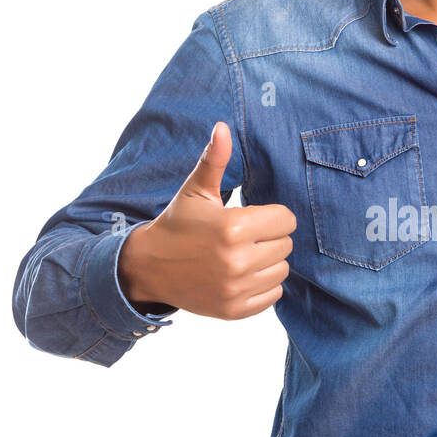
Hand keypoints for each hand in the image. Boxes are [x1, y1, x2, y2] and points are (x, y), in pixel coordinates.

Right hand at [118, 122, 295, 319]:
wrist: (149, 267)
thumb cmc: (178, 223)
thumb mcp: (196, 190)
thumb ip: (214, 159)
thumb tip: (223, 127)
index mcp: (233, 227)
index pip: (287, 220)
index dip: (271, 216)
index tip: (252, 217)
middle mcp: (237, 260)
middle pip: (286, 245)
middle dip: (270, 239)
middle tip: (244, 238)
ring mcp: (236, 288)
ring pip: (282, 271)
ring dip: (268, 263)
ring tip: (243, 256)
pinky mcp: (234, 310)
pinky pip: (273, 295)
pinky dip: (263, 286)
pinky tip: (241, 276)